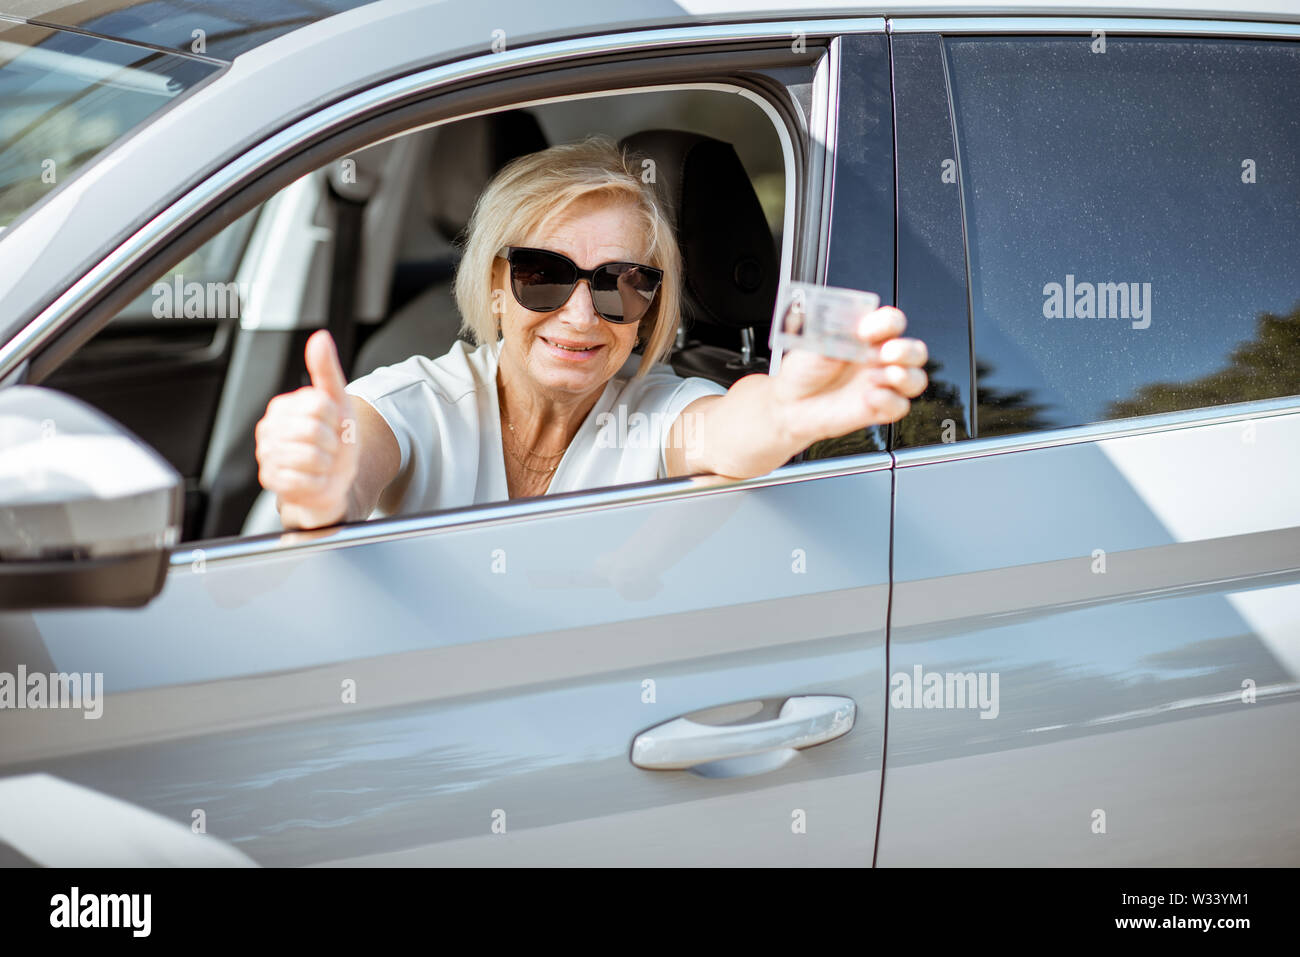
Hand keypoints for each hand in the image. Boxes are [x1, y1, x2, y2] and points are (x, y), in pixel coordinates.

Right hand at [254, 330, 359, 528]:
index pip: (319, 404)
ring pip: (310, 457)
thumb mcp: (337, 401)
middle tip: (328, 446)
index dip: (335, 418)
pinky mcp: (271, 481)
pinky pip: (304, 480)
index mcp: (282, 406)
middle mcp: (269, 429)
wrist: (336, 479)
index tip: (331, 424)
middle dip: (331, 442)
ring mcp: (267, 456)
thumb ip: (326, 369)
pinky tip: (313, 478)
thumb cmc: (335, 439)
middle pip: (314, 431)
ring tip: (321, 462)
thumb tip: (320, 337)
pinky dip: (318, 482)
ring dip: (326, 463)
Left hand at [771, 306, 927, 447]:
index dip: (886, 323)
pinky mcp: (878, 409)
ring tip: (878, 377)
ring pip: (916, 380)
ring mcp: (881, 384)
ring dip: (905, 377)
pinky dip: (890, 401)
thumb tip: (853, 330)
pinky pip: (900, 406)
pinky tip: (870, 397)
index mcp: (868, 336)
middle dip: (907, 350)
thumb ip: (837, 335)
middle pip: (915, 351)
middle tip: (887, 353)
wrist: (790, 404)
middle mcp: (880, 359)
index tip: (866, 331)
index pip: (892, 322)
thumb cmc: (803, 370)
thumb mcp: (814, 345)